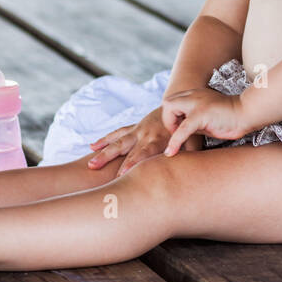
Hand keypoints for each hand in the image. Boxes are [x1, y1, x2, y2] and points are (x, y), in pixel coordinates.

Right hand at [87, 105, 203, 175]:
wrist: (181, 105)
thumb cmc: (188, 130)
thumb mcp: (191, 142)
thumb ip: (187, 156)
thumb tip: (188, 175)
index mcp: (158, 139)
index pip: (142, 154)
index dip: (132, 164)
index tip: (121, 175)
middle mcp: (145, 134)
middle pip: (125, 149)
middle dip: (110, 159)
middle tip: (95, 168)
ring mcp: (138, 130)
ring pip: (117, 141)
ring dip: (103, 151)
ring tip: (91, 163)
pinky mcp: (135, 127)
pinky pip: (118, 133)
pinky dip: (105, 139)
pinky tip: (92, 147)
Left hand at [161, 87, 246, 155]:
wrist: (247, 113)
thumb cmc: (229, 118)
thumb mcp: (206, 119)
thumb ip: (192, 123)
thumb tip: (179, 135)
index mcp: (194, 95)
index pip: (172, 102)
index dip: (171, 117)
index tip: (178, 130)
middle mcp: (193, 96)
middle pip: (167, 103)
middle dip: (168, 120)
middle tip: (177, 133)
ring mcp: (197, 103)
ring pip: (170, 109)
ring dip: (169, 126)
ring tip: (176, 142)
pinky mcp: (201, 114)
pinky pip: (182, 128)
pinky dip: (174, 141)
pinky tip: (171, 152)